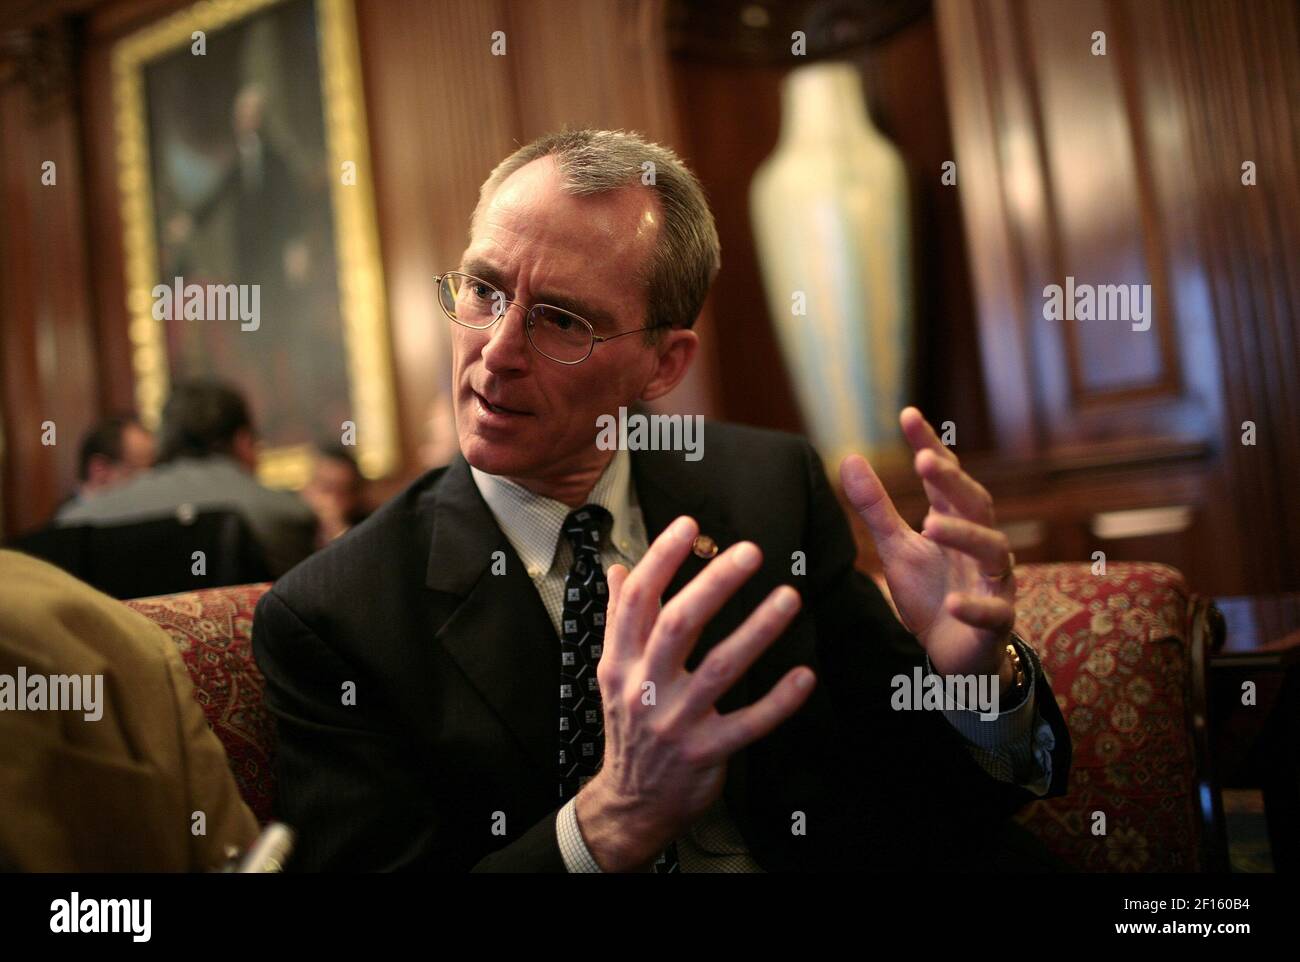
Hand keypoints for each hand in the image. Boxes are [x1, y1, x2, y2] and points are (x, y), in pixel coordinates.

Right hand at [575, 516, 813, 870]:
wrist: (631, 801)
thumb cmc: (629, 726)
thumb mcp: (612, 672)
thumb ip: (619, 618)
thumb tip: (618, 567)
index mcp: (619, 661)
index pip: (637, 601)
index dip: (662, 560)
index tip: (689, 525)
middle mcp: (644, 687)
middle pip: (677, 625)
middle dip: (714, 584)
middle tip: (750, 550)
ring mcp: (676, 722)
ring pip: (720, 669)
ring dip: (757, 631)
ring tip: (789, 597)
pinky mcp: (706, 752)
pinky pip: (749, 724)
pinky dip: (778, 701)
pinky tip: (805, 675)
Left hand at [840, 407, 1015, 682]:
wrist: (955, 655)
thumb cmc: (930, 593)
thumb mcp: (897, 548)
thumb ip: (876, 507)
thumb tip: (849, 457)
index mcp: (954, 522)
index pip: (946, 476)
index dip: (929, 444)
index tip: (907, 414)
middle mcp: (981, 544)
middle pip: (976, 504)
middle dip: (953, 481)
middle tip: (924, 459)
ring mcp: (993, 582)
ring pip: (993, 550)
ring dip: (963, 535)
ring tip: (929, 525)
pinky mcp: (997, 622)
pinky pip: (994, 611)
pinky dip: (976, 606)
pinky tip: (954, 603)